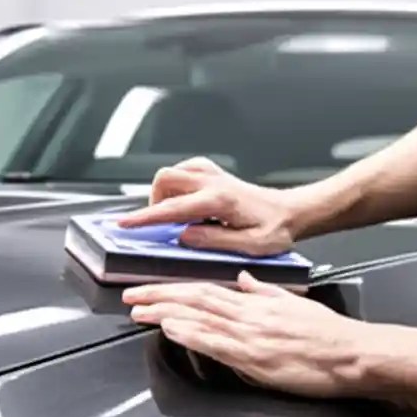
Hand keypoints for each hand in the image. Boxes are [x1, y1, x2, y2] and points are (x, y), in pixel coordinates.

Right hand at [116, 157, 299, 255]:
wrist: (291, 211)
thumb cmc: (275, 230)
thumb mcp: (251, 245)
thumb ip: (215, 241)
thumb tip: (184, 236)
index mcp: (220, 201)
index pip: (174, 208)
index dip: (145, 217)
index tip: (125, 224)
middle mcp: (214, 182)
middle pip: (166, 178)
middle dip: (154, 200)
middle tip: (160, 223)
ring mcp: (213, 174)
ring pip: (172, 172)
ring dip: (164, 193)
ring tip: (174, 216)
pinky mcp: (214, 174)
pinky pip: (184, 171)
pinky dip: (176, 185)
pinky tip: (185, 202)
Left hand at [123, 271, 370, 399]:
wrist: (354, 354)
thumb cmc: (330, 335)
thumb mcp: (295, 303)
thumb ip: (265, 292)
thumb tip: (244, 280)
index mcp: (256, 303)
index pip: (205, 290)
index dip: (174, 289)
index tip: (150, 289)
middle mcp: (248, 315)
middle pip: (194, 300)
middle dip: (158, 297)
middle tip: (130, 296)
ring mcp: (250, 335)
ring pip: (199, 317)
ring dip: (164, 312)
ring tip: (138, 310)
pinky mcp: (255, 357)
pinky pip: (215, 343)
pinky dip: (189, 334)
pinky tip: (169, 329)